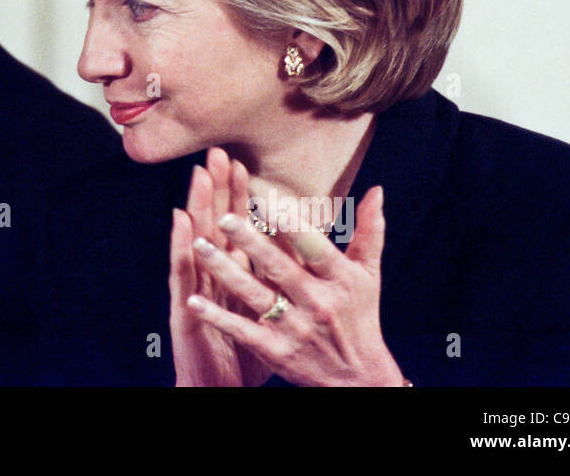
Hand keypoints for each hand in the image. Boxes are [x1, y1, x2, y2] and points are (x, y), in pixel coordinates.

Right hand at [169, 147, 271, 386]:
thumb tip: (304, 253)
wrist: (220, 390)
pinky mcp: (187, 309)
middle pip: (215, 226)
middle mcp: (214, 279)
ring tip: (199, 176)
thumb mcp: (270, 315)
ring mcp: (197, 292)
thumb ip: (283, 282)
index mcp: (235, 278)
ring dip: (197, 207)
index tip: (242, 163)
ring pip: (197, 242)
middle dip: (216, 190)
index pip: (236, 229)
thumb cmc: (248, 355)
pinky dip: (181, 247)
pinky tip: (181, 223)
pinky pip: (184, 275)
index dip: (237, 197)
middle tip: (217, 154)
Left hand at [186, 184, 405, 386]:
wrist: (358, 378)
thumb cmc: (360, 316)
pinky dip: (217, 316)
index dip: (290, 225)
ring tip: (198, 246)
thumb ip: (369, 232)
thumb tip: (376, 190)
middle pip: (279, 268)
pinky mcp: (276, 351)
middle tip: (223, 217)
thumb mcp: (368, 275)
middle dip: (250, 242)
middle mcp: (318, 303)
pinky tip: (193, 300)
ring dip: (225, 270)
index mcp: (340, 279)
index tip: (266, 200)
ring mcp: (295, 328)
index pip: (314, 247)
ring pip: (255, 295)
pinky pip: (242, 330)